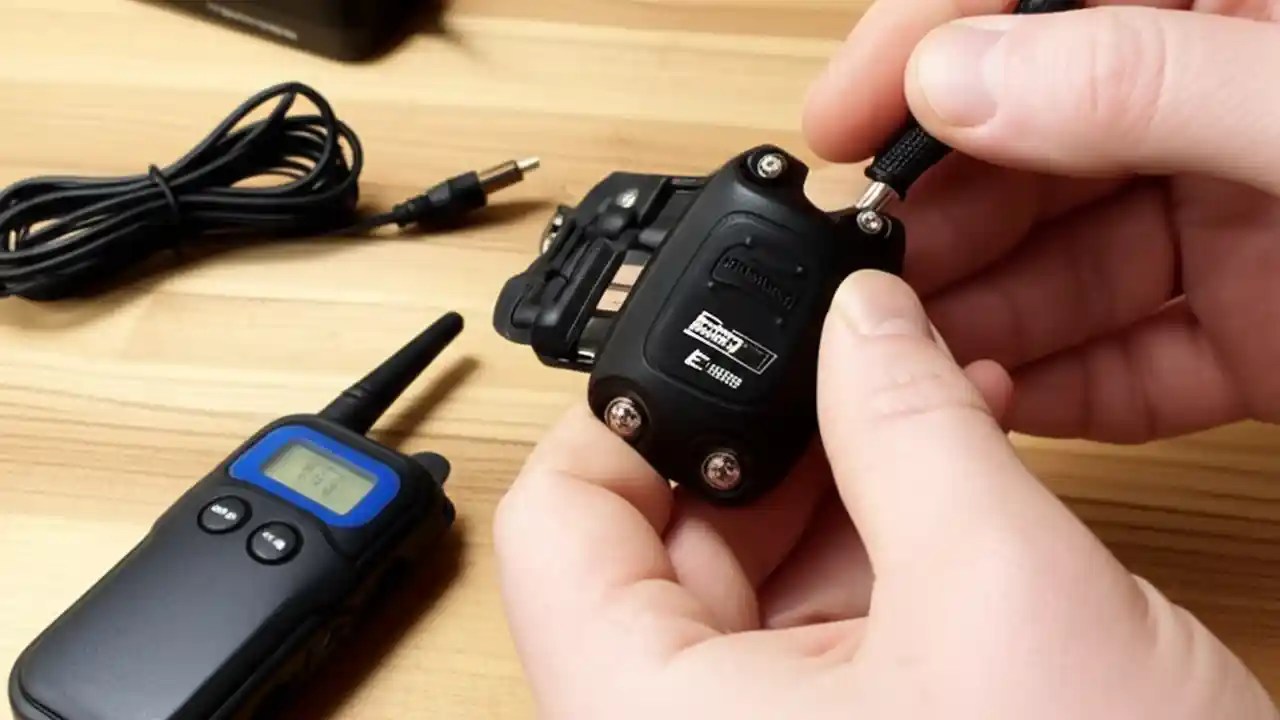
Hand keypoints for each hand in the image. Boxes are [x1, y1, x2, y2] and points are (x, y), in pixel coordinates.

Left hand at [494, 271, 1276, 718]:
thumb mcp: (1000, 592)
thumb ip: (912, 425)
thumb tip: (861, 316)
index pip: (557, 523)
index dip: (630, 410)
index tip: (714, 344)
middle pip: (659, 543)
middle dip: (766, 437)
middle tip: (848, 360)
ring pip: (752, 582)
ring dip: (837, 484)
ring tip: (923, 407)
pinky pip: (817, 630)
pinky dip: (875, 549)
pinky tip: (943, 484)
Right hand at [805, 0, 1279, 442]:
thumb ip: (1136, 84)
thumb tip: (958, 84)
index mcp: (1228, 8)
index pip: (1028, 3)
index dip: (915, 52)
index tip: (837, 126)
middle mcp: (1208, 114)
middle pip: (1028, 150)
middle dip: (940, 218)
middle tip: (865, 271)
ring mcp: (1233, 225)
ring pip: (1067, 270)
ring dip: (980, 320)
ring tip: (906, 354)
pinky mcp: (1256, 331)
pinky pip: (1134, 365)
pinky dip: (1066, 396)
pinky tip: (998, 405)